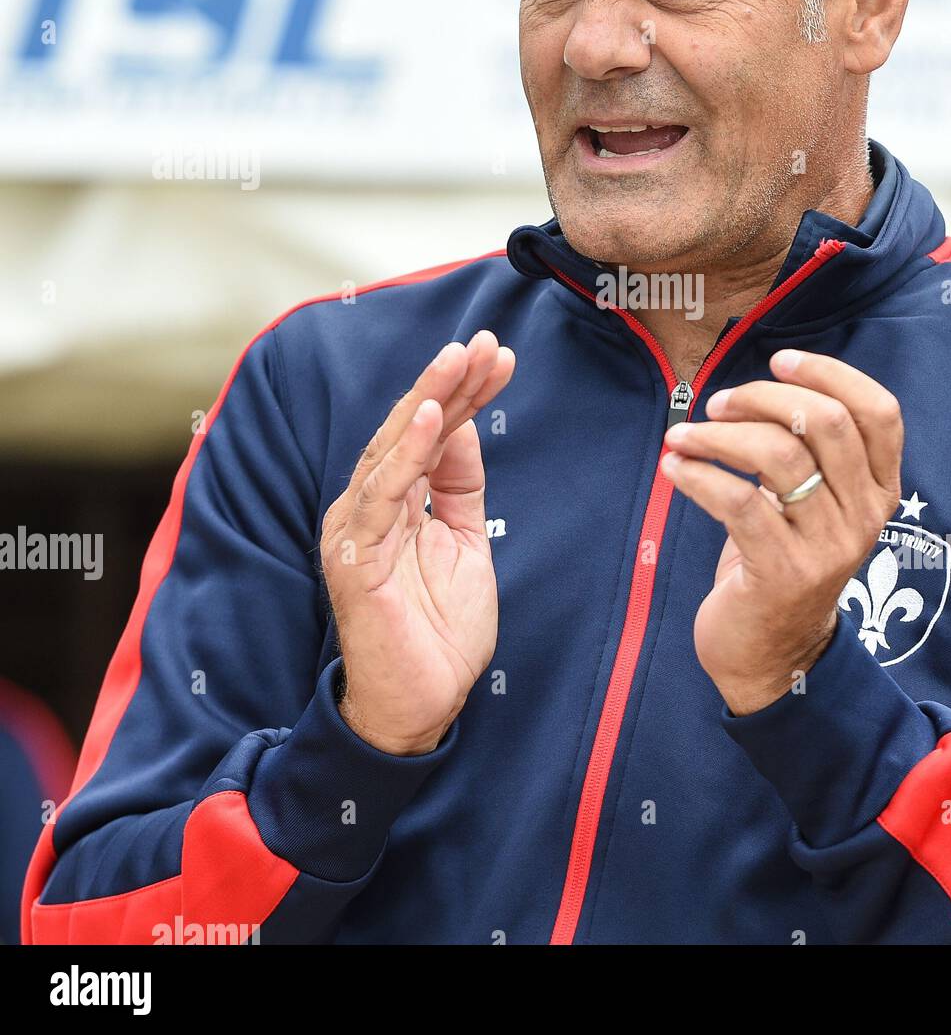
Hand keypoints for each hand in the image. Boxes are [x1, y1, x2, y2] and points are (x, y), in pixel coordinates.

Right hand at [320, 331, 514, 754]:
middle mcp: (370, 505)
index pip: (431, 432)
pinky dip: (406, 450)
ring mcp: (358, 528)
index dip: (465, 391)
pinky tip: (430, 415)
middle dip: (450, 380)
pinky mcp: (355, 555)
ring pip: (393, 447)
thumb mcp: (465, 540)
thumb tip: (461, 424)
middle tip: (485, 340)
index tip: (500, 355)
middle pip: (411, 428)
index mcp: (395, 500)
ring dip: (430, 397)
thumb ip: (458, 484)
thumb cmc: (439, 628)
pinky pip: (383, 493)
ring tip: (462, 357)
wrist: (421, 705)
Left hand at [660, 349, 902, 715]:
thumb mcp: (814, 504)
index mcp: (879, 490)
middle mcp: (865, 517)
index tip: (778, 361)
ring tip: (682, 437)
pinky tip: (674, 468)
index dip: (831, 374)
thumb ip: (810, 451)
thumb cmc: (783, 560)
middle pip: (827, 423)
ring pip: (779, 456)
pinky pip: (739, 501)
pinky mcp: (783, 573)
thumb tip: (764, 387)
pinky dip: (698, 474)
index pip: (880, 413)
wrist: (773, 655)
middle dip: (763, 397)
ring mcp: (828, 547)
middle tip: (717, 403)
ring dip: (719, 435)